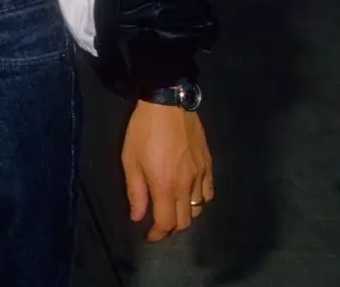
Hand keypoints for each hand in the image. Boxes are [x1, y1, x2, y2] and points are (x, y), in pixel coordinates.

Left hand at [122, 101, 214, 241]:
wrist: (168, 104)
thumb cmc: (144, 130)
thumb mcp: (130, 159)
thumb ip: (135, 191)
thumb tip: (138, 216)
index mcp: (166, 187)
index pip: (166, 223)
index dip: (158, 234)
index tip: (149, 235)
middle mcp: (187, 186)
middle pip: (185, 221)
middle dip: (171, 227)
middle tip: (159, 223)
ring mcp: (201, 175)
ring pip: (199, 208)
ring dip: (185, 214)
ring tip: (173, 208)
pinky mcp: (209, 164)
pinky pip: (209, 192)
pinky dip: (200, 199)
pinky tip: (190, 193)